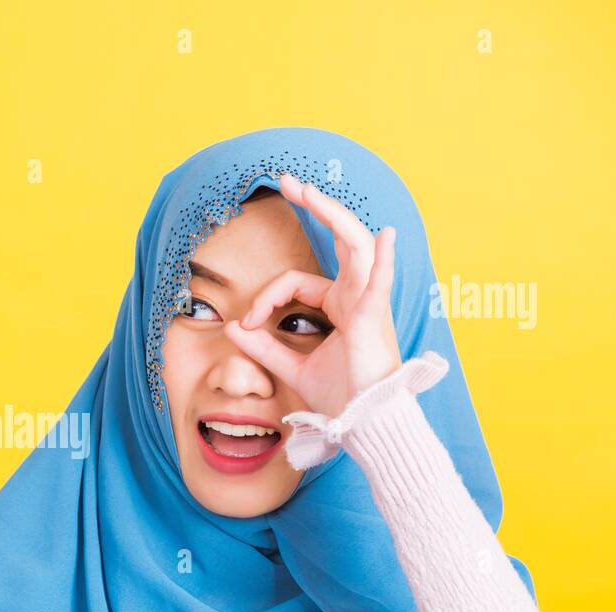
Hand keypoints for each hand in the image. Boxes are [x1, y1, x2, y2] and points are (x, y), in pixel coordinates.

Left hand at [224, 173, 401, 420]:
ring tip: (306, 190)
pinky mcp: (373, 320)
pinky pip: (381, 284)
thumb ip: (263, 346)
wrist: (362, 424)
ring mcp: (369, 304)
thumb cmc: (339, 396)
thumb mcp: (291, 366)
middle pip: (339, 240)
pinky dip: (384, 260)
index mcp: (341, 305)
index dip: (264, 298)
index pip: (294, 282)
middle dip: (316, 208)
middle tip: (288, 182)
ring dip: (332, 214)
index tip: (245, 324)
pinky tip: (384, 236)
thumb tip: (231, 326)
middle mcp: (357, 296)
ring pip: (355, 246)